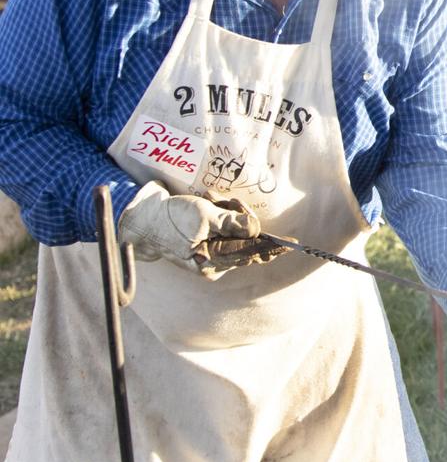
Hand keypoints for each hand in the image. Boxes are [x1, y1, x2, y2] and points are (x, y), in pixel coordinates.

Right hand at [116, 182, 277, 278]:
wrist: (141, 216)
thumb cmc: (167, 217)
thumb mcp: (201, 215)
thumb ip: (231, 223)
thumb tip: (256, 230)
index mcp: (211, 261)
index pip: (249, 253)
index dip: (271, 247)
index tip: (291, 244)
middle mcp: (214, 262)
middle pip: (247, 240)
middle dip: (240, 215)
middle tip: (226, 201)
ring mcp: (212, 253)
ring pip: (238, 232)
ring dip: (228, 210)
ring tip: (209, 198)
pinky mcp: (209, 242)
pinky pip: (228, 228)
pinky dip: (222, 212)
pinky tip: (208, 201)